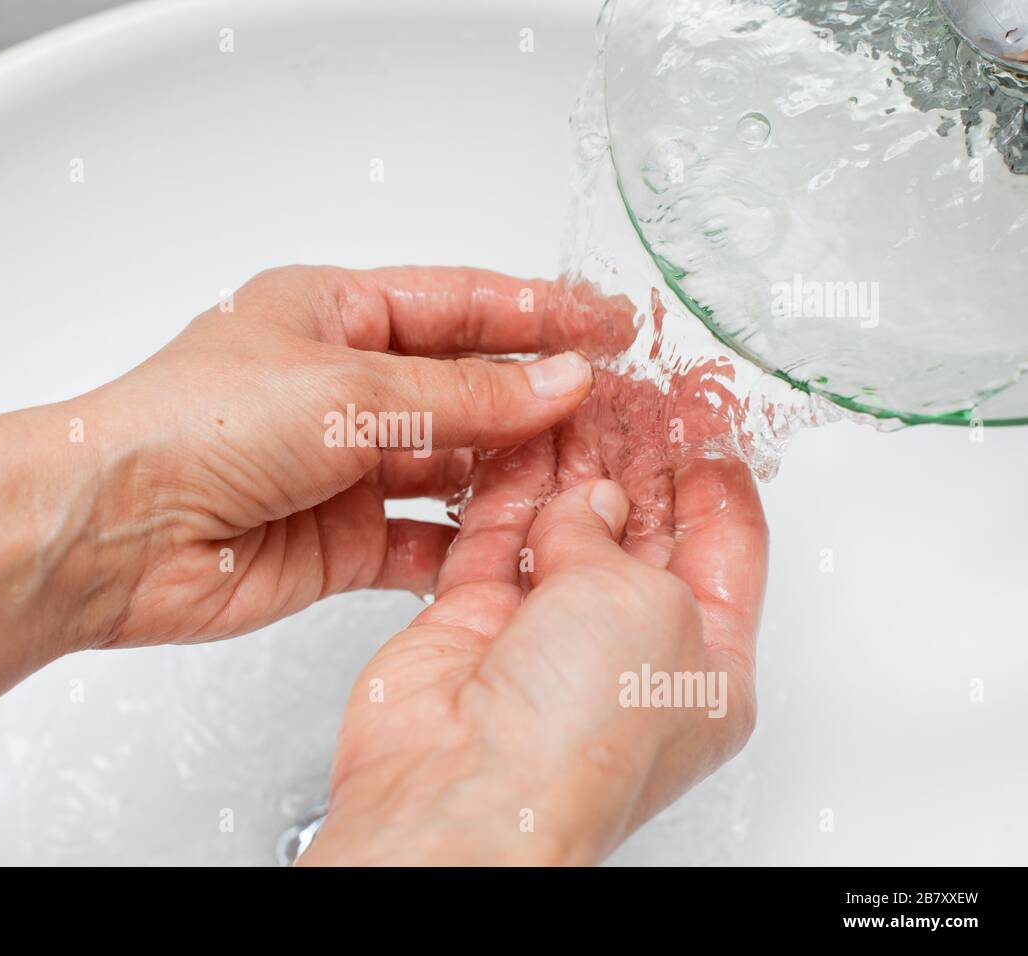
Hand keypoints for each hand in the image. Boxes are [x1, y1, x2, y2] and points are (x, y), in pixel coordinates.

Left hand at [69, 266, 595, 648]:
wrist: (116, 532)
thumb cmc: (198, 425)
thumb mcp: (349, 390)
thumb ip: (463, 396)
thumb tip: (560, 381)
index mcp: (332, 314)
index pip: (458, 304)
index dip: (537, 313)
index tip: (610, 324)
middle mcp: (341, 387)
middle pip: (463, 387)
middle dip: (538, 398)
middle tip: (619, 410)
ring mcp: (342, 466)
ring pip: (452, 464)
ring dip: (513, 472)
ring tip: (587, 476)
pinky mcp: (338, 539)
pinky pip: (423, 540)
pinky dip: (467, 544)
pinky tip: (517, 543)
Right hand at [301, 386, 767, 865]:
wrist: (465, 784)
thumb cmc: (579, 739)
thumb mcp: (646, 603)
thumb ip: (617, 532)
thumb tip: (587, 502)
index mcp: (706, 671)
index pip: (724, 556)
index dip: (715, 481)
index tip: (704, 421)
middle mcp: (625, 657)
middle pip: (639, 534)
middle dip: (636, 459)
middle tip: (632, 395)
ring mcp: (546, 641)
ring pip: (563, 527)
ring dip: (570, 461)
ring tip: (575, 394)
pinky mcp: (472, 625)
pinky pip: (494, 536)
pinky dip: (508, 484)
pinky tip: (520, 434)